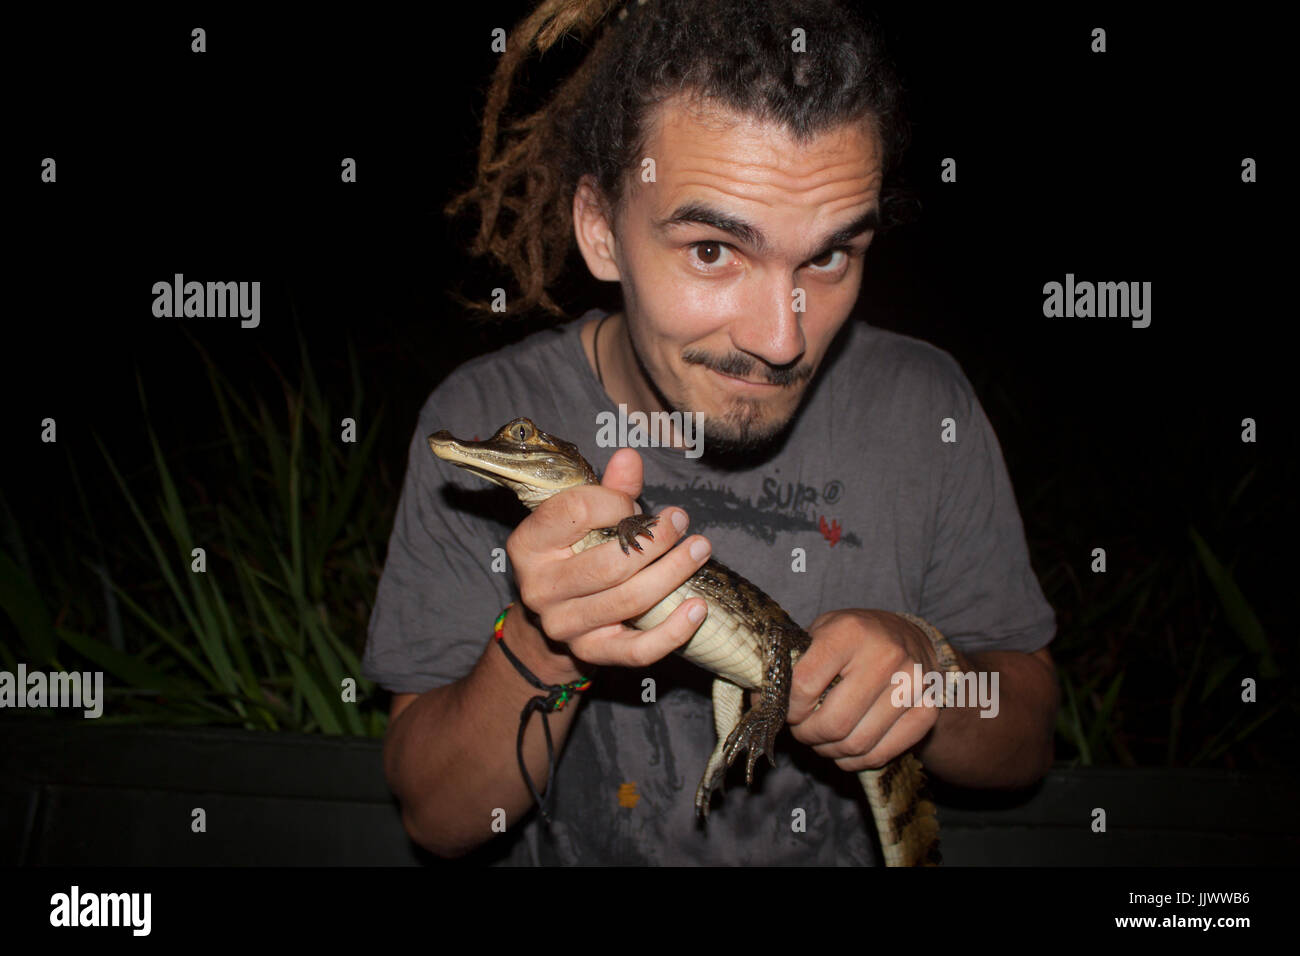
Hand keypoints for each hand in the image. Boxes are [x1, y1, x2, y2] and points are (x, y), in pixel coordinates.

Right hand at [506, 446, 710, 668]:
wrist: (554, 616)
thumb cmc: (572, 552)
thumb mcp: (581, 517)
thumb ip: (608, 488)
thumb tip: (630, 456)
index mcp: (529, 544)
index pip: (575, 512)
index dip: (615, 501)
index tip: (636, 503)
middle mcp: (540, 588)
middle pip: (609, 563)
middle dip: (655, 540)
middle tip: (682, 522)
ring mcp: (564, 625)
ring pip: (629, 601)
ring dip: (673, 573)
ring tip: (700, 550)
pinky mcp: (591, 653)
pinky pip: (638, 650)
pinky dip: (673, 631)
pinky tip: (699, 608)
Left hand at [784, 609, 940, 771]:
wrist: (910, 637)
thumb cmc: (855, 636)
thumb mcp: (821, 632)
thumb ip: (792, 662)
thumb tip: (762, 699)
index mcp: (850, 632)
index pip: (804, 685)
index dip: (787, 707)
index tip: (784, 709)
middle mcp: (886, 657)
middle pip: (832, 723)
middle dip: (806, 734)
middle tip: (800, 729)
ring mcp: (912, 685)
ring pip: (855, 745)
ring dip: (828, 750)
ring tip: (820, 737)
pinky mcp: (927, 711)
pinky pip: (881, 755)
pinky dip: (855, 761)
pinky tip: (845, 748)